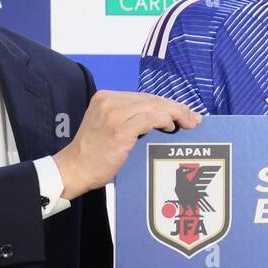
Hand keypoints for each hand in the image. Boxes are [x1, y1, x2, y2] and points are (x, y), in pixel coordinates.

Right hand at [55, 91, 200, 199]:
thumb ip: (129, 119)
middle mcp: (109, 101)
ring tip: (189, 123)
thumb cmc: (93, 154)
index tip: (183, 111)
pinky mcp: (119, 128)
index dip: (166, 104)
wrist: (74, 170)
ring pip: (154, 107)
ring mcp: (114, 113)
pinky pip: (150, 118)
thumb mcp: (108, 128)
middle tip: (193, 117)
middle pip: (151, 99)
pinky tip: (172, 128)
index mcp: (106, 98)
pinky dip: (165, 121)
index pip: (143, 97)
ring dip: (175, 114)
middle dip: (176, 107)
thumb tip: (161, 119)